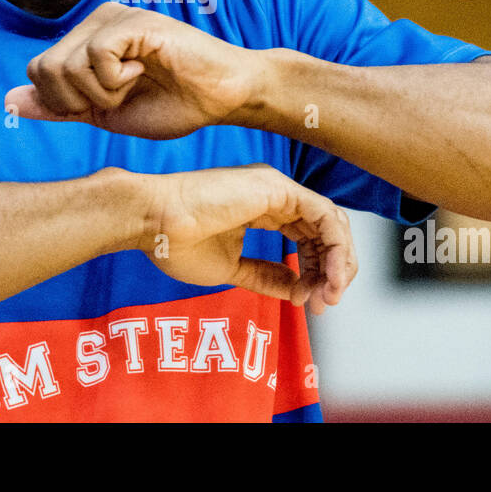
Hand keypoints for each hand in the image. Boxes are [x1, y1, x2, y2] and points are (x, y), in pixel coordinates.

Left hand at [4, 2, 261, 139]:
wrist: (222, 98)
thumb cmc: (172, 104)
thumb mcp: (105, 113)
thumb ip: (59, 106)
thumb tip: (9, 101)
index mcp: (85, 40)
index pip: (37, 72)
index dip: (63, 103)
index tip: (104, 104)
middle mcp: (94, 22)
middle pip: (44, 70)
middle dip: (79, 100)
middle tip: (121, 93)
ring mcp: (114, 17)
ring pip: (67, 65)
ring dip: (102, 91)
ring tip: (136, 81)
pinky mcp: (133, 21)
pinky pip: (96, 56)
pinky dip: (116, 79)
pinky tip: (142, 70)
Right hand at [137, 164, 357, 314]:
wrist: (152, 223)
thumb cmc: (175, 243)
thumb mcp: (231, 268)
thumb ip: (265, 275)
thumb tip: (296, 286)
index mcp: (261, 208)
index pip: (305, 238)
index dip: (314, 272)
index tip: (308, 303)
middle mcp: (274, 195)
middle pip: (323, 231)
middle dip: (332, 270)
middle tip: (327, 302)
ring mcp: (277, 188)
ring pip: (330, 222)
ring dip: (338, 262)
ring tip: (330, 293)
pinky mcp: (278, 188)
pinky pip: (324, 215)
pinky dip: (334, 246)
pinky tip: (328, 274)